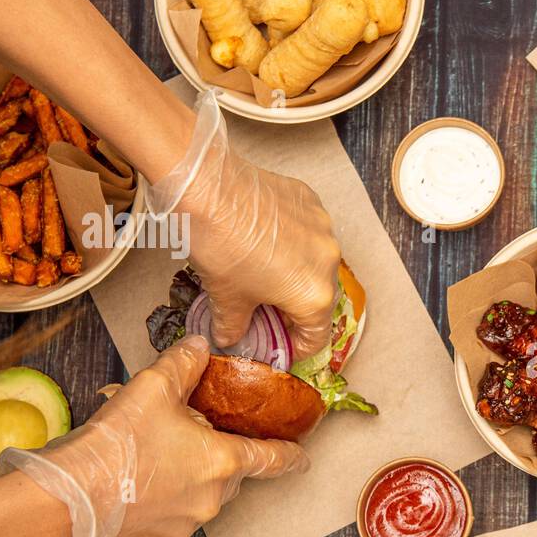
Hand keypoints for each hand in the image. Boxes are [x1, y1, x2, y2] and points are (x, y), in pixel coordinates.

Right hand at [0, 336, 308, 536]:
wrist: (68, 496)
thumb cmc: (115, 444)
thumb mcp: (152, 388)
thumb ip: (183, 364)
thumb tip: (199, 347)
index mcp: (222, 462)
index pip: (271, 458)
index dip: (290, 455)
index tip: (302, 457)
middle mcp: (212, 499)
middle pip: (229, 475)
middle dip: (214, 457)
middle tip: (182, 437)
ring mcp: (185, 525)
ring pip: (198, 497)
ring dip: (184, 478)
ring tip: (148, 456)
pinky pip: (168, 518)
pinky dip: (158, 501)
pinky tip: (132, 484)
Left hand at [147, 92, 340, 359]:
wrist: (208, 188)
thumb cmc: (220, 246)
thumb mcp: (224, 296)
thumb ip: (233, 326)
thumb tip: (229, 338)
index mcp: (313, 296)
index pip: (316, 337)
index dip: (297, 348)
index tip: (283, 348)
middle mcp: (328, 263)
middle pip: (319, 298)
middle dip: (295, 308)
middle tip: (268, 309)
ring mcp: (323, 229)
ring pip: (315, 262)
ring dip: (295, 272)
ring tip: (264, 268)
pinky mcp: (311, 202)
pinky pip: (308, 231)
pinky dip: (293, 240)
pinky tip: (266, 237)